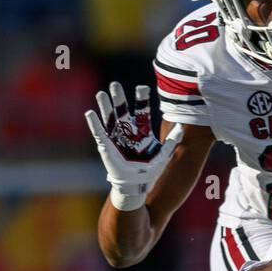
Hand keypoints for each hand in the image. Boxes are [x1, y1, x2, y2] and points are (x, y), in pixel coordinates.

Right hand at [85, 82, 180, 211]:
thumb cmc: (149, 170)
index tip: (142, 88)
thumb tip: (181, 126)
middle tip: (115, 85)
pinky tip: (90, 113)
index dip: (141, 99)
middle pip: (122, 110)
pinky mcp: (106, 146)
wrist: (135, 185)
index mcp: (141, 131)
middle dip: (119, 98)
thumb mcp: (162, 156)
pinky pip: (99, 132)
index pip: (141, 110)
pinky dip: (94, 123)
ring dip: (105, 106)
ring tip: (102, 93)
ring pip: (110, 117)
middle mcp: (128, 130)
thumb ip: (171, 141)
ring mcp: (116, 137)